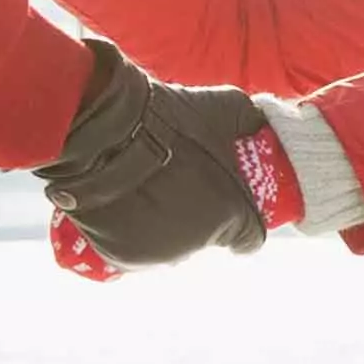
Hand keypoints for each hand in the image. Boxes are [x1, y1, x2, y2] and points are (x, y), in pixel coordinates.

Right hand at [39, 43, 303, 276]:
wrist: (104, 129)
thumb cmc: (167, 118)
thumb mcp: (223, 106)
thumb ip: (249, 121)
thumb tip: (260, 123)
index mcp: (233, 213)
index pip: (249, 237)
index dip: (242, 222)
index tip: (229, 208)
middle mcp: (199, 241)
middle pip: (206, 239)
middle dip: (199, 218)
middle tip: (179, 185)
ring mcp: (161, 253)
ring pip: (170, 247)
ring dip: (166, 228)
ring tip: (147, 194)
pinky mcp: (124, 257)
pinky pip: (136, 251)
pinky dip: (133, 236)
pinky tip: (125, 209)